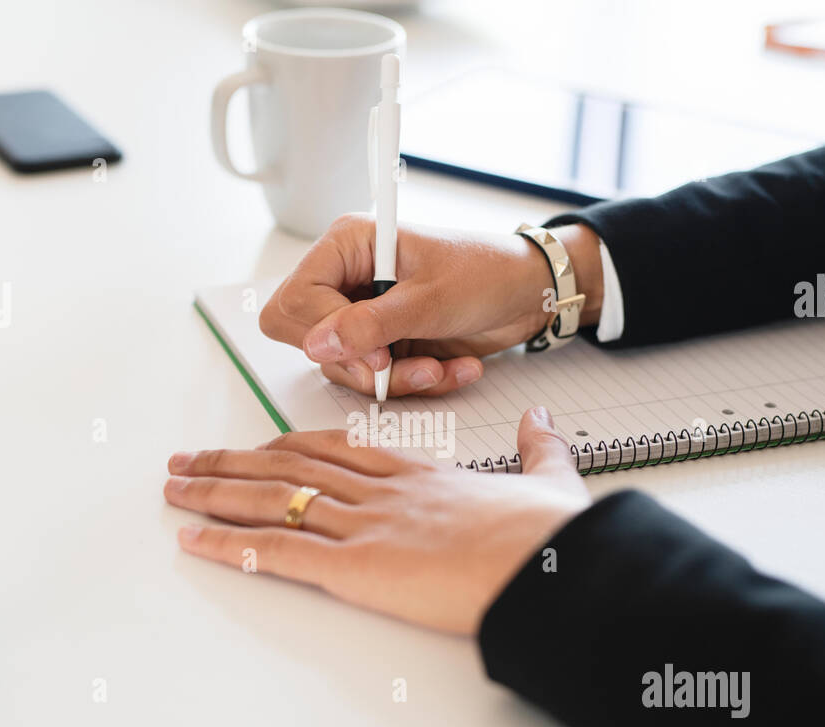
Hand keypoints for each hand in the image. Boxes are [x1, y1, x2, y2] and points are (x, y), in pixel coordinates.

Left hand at [163, 407, 588, 633]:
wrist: (552, 565)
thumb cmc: (550, 535)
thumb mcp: (552, 481)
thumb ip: (541, 447)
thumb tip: (542, 419)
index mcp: (419, 474)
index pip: (337, 449)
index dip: (288, 445)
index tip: (259, 445)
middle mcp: (380, 492)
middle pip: (287, 466)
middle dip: (230, 464)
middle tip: (188, 460)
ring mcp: (363, 526)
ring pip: (270, 500)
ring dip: (213, 495)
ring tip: (172, 490)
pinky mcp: (354, 567)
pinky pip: (276, 552)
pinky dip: (228, 546)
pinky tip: (193, 541)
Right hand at [259, 214, 602, 396]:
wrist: (528, 295)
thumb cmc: (486, 274)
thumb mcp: (430, 299)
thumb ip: (370, 324)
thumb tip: (317, 345)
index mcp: (349, 246)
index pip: (296, 299)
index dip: (325, 333)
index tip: (372, 351)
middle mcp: (348, 280)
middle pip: (307, 338)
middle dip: (356, 363)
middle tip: (392, 364)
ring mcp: (364, 314)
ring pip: (345, 367)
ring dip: (394, 378)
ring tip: (437, 367)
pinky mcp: (384, 343)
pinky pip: (377, 380)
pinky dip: (414, 382)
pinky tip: (451, 368)